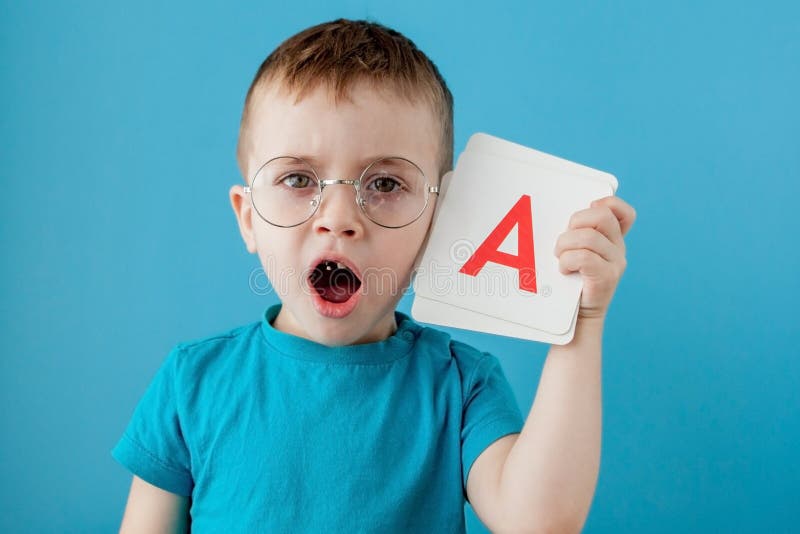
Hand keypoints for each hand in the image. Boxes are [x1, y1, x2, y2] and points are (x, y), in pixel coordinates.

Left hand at [553, 196, 635, 320]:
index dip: (608, 203)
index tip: (588, 210)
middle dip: (576, 222)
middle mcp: (618, 248)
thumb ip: (576, 234)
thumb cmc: (570, 280)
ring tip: (560, 257)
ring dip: (565, 245)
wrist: (577, 316)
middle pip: (602, 216)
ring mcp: (616, 263)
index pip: (624, 212)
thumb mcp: (575, 251)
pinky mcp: (607, 277)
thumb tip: (558, 217)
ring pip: (589, 237)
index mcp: (612, 238)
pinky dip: (567, 261)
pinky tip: (564, 269)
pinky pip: (585, 257)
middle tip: (564, 241)